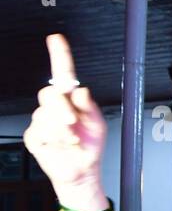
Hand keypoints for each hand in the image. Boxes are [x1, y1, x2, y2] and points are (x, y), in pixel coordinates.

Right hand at [22, 36, 108, 196]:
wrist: (81, 170)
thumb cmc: (89, 146)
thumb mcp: (98, 124)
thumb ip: (90, 107)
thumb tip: (82, 90)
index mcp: (71, 101)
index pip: (63, 74)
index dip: (60, 55)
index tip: (56, 39)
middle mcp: (54, 107)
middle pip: (49, 94)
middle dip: (62, 108)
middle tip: (73, 122)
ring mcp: (42, 120)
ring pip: (46, 114)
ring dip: (63, 128)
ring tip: (72, 139)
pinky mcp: (34, 135)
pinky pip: (41, 130)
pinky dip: (55, 137)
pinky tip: (62, 144)